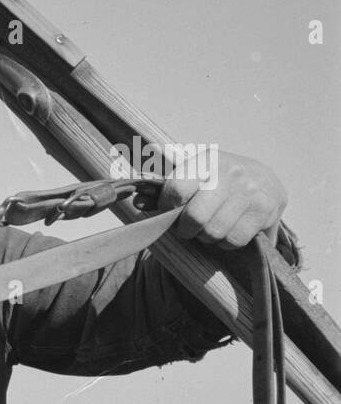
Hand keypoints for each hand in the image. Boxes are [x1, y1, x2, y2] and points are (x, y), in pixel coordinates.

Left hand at [158, 149, 286, 249]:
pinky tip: (229, 230)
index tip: (169, 210)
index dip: (167, 207)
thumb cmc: (217, 181)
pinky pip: (234, 240)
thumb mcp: (193, 175)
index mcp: (206, 160)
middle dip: (186, 229)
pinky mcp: (266, 210)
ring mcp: (250, 191)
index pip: (176, 189)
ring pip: (213, 232)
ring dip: (207, 237)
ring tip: (211, 227)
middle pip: (195, 218)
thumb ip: (165, 188)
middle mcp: (231, 173)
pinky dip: (226, 243)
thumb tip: (136, 202)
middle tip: (189, 226)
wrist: (265, 179)